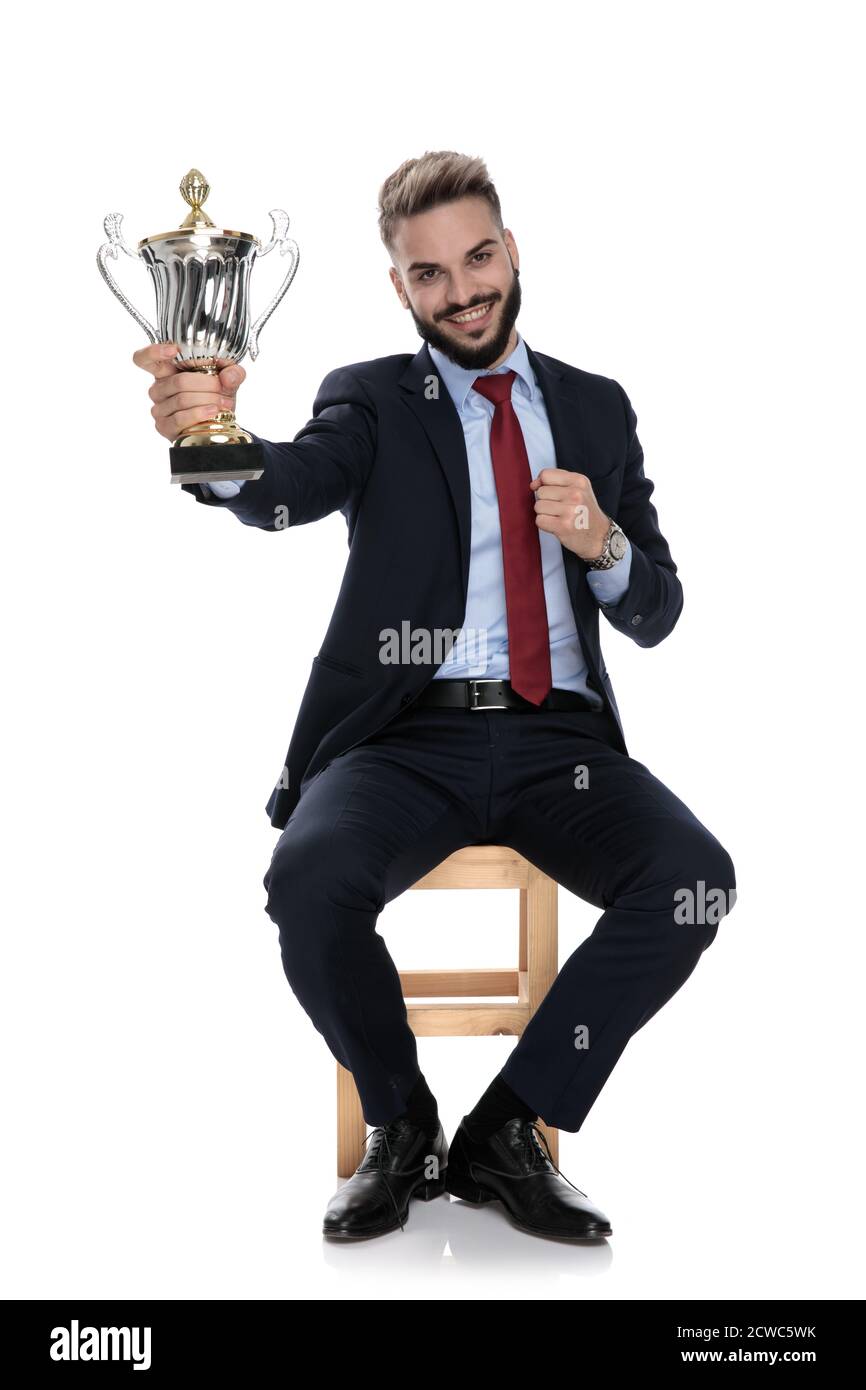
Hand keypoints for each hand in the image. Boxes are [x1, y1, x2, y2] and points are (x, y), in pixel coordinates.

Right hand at [132, 342, 246, 441]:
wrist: (219, 424)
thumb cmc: (215, 397)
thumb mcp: (227, 380)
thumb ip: (232, 372)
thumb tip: (228, 376)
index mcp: (166, 371)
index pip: (144, 358)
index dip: (154, 352)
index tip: (174, 349)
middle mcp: (158, 388)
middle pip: (179, 382)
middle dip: (206, 385)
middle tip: (223, 388)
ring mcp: (158, 408)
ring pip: (182, 400)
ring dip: (207, 400)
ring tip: (224, 403)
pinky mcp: (164, 426)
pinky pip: (180, 418)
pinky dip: (199, 414)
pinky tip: (212, 412)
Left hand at [530, 467, 609, 560]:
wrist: (599, 536)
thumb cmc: (585, 512)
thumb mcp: (578, 488)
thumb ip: (556, 481)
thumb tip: (533, 485)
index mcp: (579, 481)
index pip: (546, 475)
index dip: (542, 484)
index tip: (549, 493)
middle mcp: (576, 494)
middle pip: (541, 492)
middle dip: (545, 501)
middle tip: (560, 508)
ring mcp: (570, 510)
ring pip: (538, 506)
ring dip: (544, 513)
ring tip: (559, 516)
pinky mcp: (563, 526)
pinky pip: (539, 520)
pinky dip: (545, 524)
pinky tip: (557, 525)